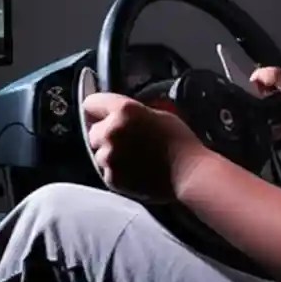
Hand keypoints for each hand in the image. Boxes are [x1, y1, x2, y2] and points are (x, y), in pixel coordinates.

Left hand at [81, 92, 211, 202]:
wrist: (189, 173)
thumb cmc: (180, 142)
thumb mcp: (158, 114)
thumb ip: (133, 112)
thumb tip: (117, 113)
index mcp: (124, 110)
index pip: (91, 103)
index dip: (97, 109)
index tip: (101, 114)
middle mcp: (112, 131)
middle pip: (93, 130)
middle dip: (105, 134)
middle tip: (127, 140)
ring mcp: (109, 156)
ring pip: (99, 152)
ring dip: (110, 154)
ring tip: (134, 158)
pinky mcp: (111, 177)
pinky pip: (106, 171)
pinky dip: (116, 171)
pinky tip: (135, 170)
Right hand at [250, 66, 280, 131]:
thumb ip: (276, 78)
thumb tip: (255, 74)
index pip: (276, 72)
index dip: (263, 78)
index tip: (253, 90)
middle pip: (277, 91)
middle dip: (265, 99)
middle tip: (256, 108)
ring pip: (280, 109)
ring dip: (271, 116)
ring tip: (263, 124)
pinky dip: (279, 128)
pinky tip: (273, 134)